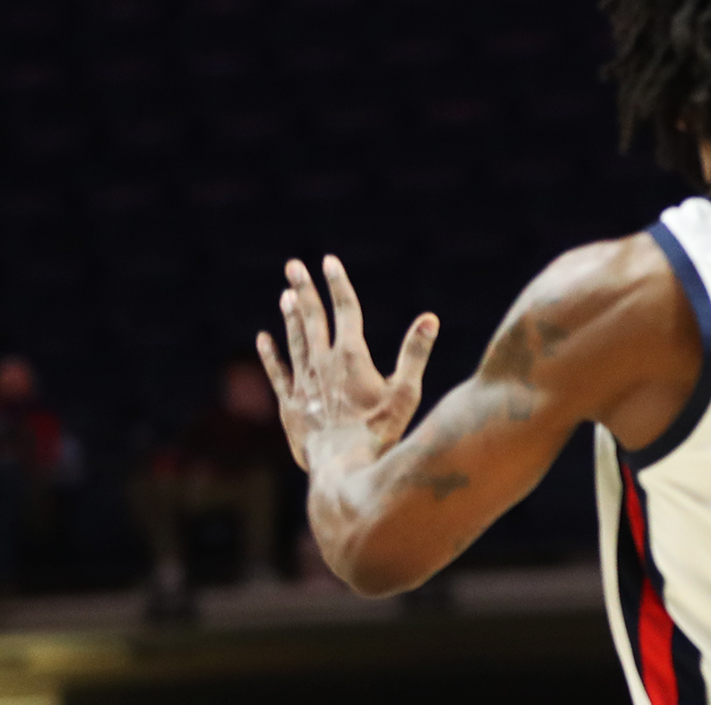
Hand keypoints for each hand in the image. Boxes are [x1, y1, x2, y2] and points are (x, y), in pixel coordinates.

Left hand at [257, 255, 437, 471]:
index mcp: (351, 357)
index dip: (337, 284)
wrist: (342, 468)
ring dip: (290, 316)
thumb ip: (415, 353)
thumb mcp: (405, 392)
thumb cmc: (380, 432)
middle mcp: (323, 364)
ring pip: (294, 340)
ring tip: (286, 294)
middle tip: (294, 265)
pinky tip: (263, 338)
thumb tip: (429, 318)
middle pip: (313, 318)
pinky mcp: (290, 405)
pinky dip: (270, 354)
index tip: (328, 261)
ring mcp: (303, 384)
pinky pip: (277, 372)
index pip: (345, 310)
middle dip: (305, 289)